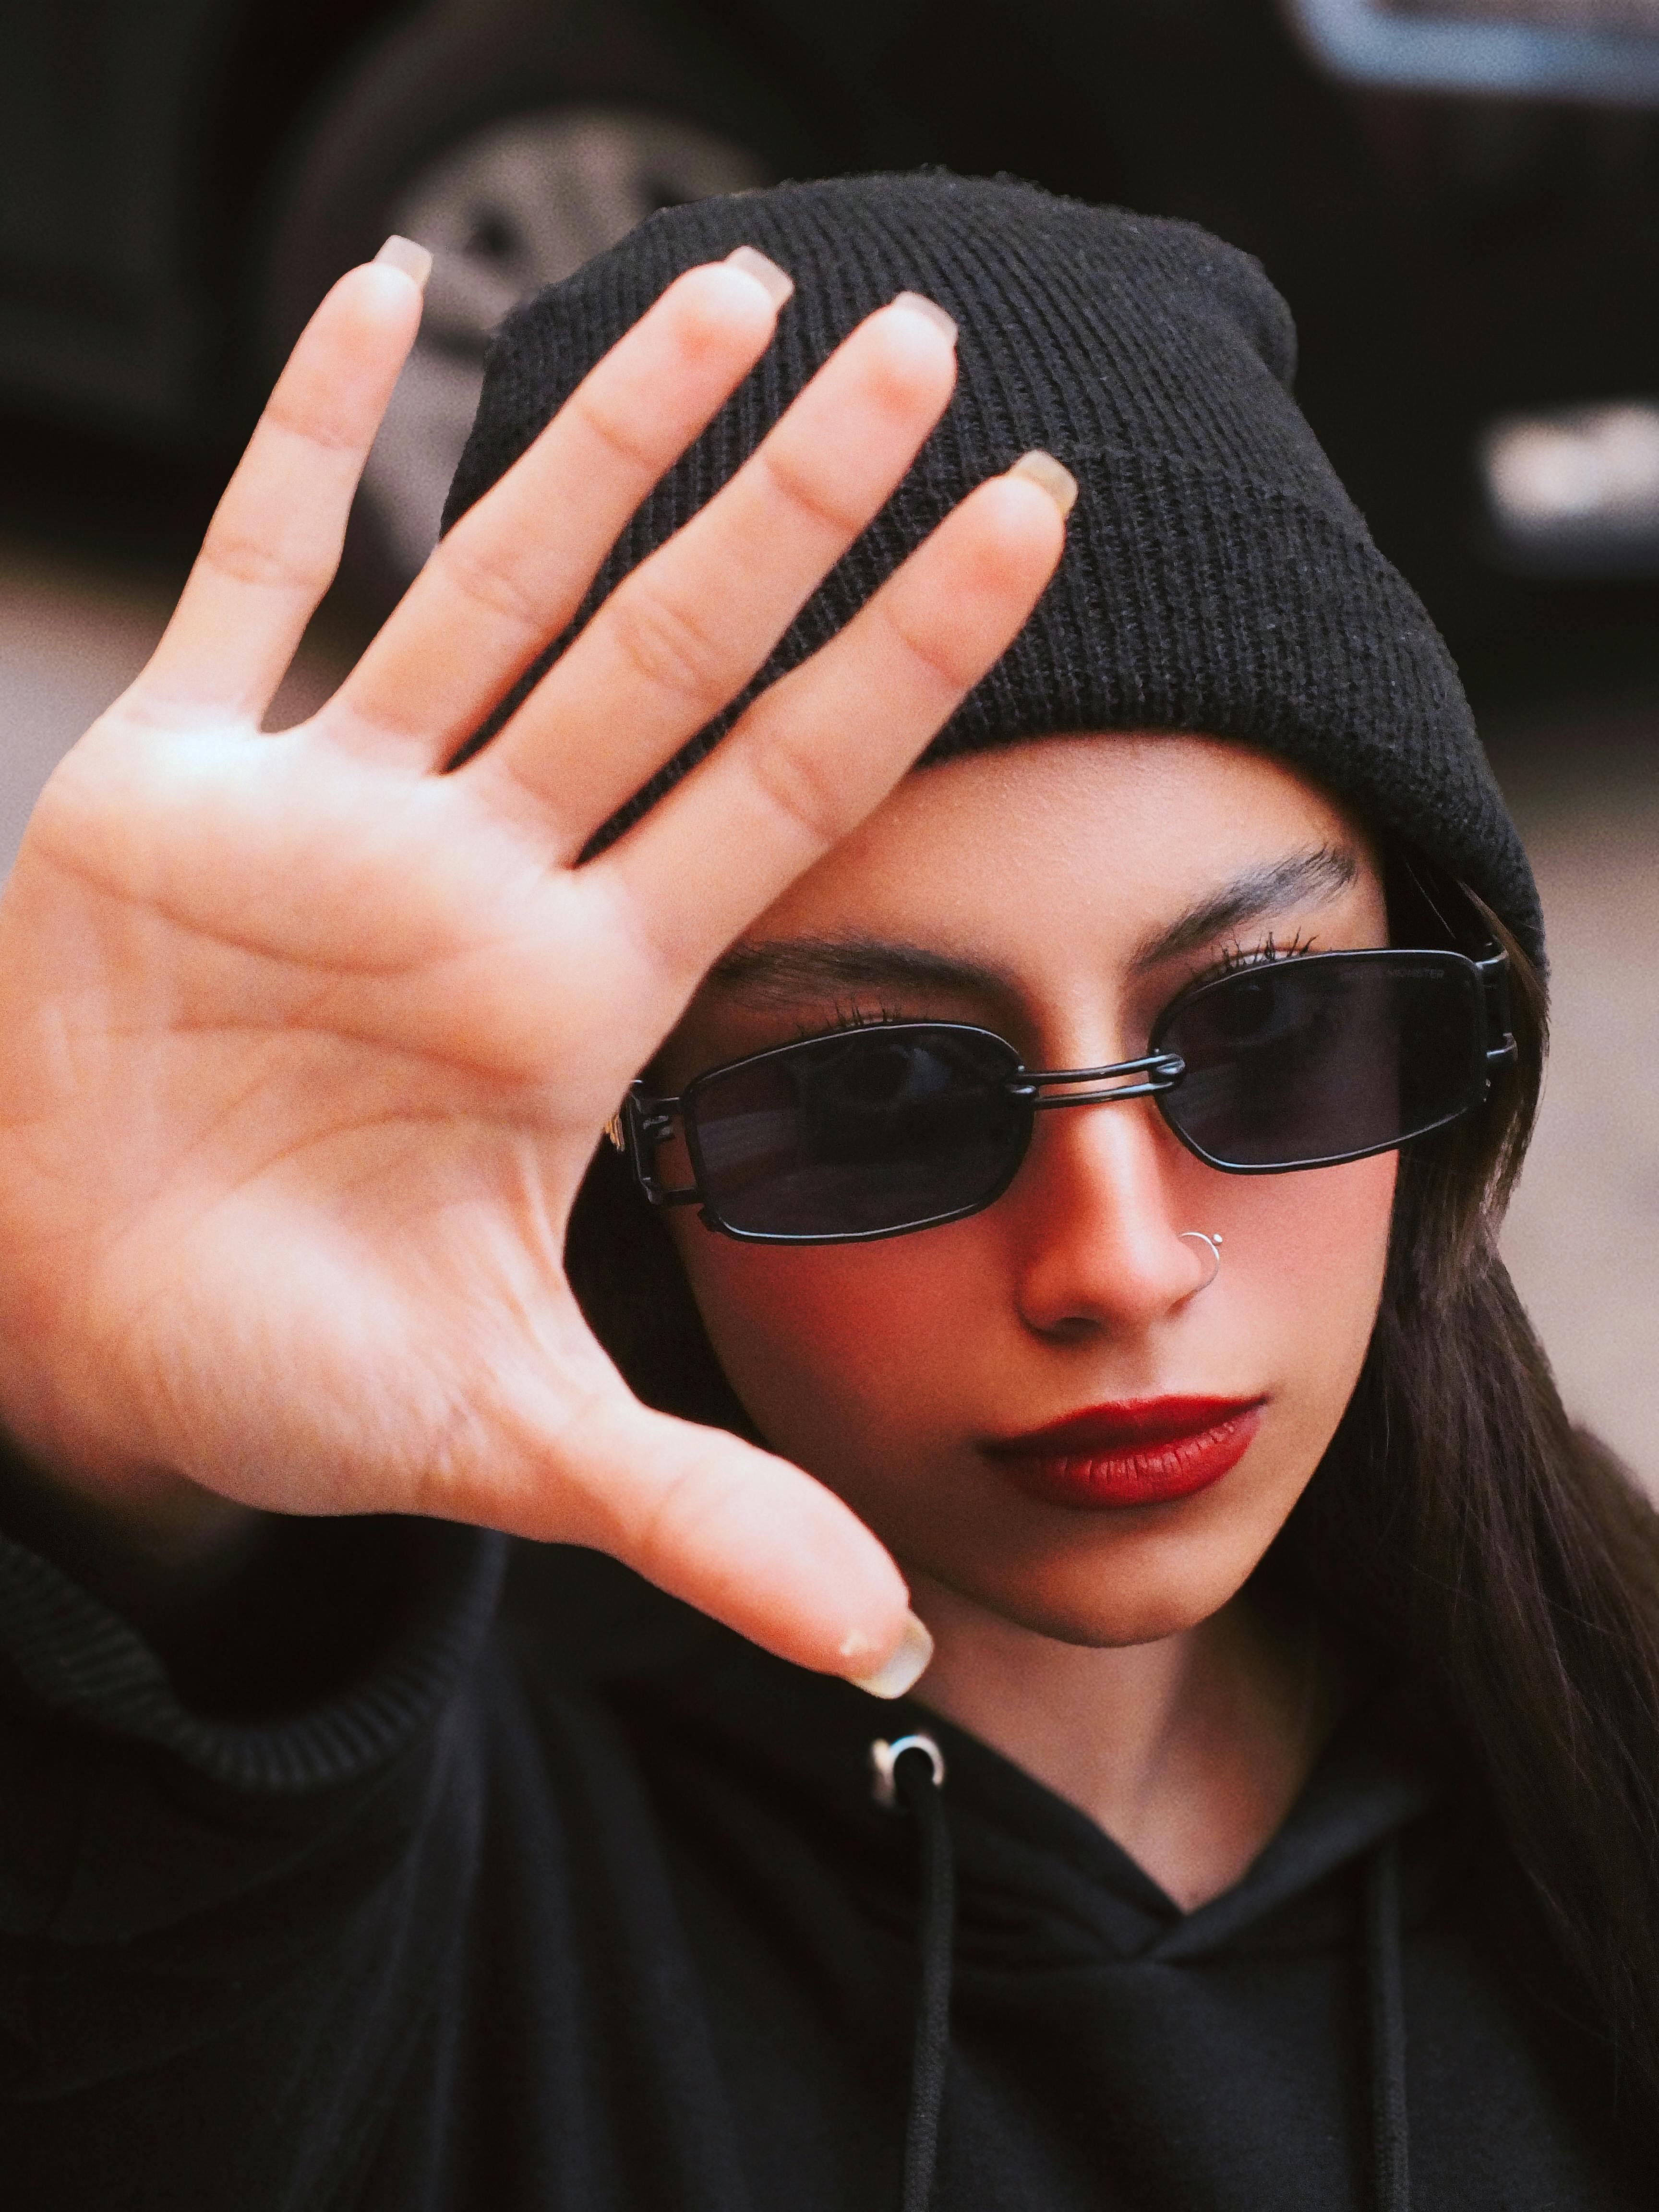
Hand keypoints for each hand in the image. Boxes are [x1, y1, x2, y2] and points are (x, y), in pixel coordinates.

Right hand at [0, 241, 1064, 1681]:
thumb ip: (691, 1513)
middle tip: (933, 335)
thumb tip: (887, 1643)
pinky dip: (306, 438)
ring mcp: (328, 822)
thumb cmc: (287, 1380)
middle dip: (796, 494)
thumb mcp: (498, 1442)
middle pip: (675, 644)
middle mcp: (479, 879)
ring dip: (604, 433)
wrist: (90, 1340)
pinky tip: (390, 305)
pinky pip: (254, 572)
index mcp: (572, 999)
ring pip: (494, 578)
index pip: (786, 782)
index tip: (1041, 520)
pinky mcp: (167, 792)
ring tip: (736, 289)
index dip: (912, 652)